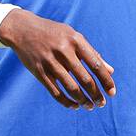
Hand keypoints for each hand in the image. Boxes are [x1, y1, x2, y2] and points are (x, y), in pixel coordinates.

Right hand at [0, 9, 114, 109]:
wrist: (23, 29)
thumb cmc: (54, 33)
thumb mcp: (74, 37)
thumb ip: (92, 53)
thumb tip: (110, 71)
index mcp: (75, 40)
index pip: (96, 64)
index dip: (106, 80)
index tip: (112, 92)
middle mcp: (63, 51)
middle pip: (84, 79)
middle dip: (96, 94)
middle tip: (101, 104)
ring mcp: (50, 62)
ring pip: (71, 88)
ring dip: (83, 100)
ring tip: (90, 106)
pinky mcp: (39, 71)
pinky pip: (55, 92)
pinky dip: (66, 101)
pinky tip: (74, 106)